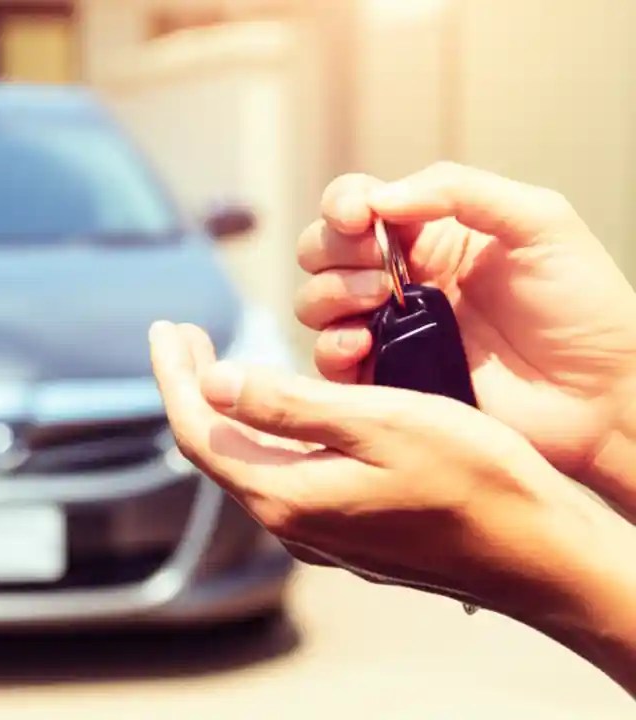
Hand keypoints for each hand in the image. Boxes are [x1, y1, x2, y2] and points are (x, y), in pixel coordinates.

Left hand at [148, 320, 601, 612]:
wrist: (539, 554)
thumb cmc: (473, 480)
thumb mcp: (379, 423)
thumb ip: (289, 406)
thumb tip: (210, 383)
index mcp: (287, 497)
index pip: (198, 432)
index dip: (173, 377)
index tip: (164, 328)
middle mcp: (292, 525)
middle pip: (216, 449)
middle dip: (192, 388)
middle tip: (183, 335)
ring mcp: (320, 535)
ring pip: (249, 463)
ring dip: (227, 410)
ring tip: (219, 361)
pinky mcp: (348, 535)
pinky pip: (283, 477)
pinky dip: (265, 433)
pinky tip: (280, 409)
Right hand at [297, 162, 635, 510]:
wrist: (601, 394)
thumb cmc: (584, 306)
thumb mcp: (539, 221)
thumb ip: (460, 190)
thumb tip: (380, 198)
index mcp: (431, 234)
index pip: (358, 203)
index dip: (343, 204)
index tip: (357, 217)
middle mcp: (399, 278)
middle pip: (321, 249)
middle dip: (332, 250)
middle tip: (377, 267)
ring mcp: (389, 330)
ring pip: (314, 300)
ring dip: (330, 293)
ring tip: (378, 302)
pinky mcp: (387, 380)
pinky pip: (327, 362)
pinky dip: (331, 346)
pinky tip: (365, 342)